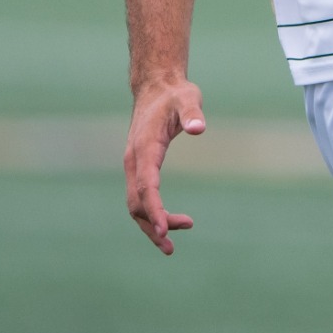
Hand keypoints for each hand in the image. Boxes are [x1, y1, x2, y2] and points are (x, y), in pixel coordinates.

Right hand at [124, 77, 205, 254]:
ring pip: (136, 204)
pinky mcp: (140, 168)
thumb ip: (192, 113)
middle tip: (173, 245)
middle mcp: (134, 161)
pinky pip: (141, 198)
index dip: (155, 209)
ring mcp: (134, 166)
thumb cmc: (175, 95)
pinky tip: (169, 224)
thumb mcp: (188, 98)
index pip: (147, 185)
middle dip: (153, 225)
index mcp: (144, 148)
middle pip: (137, 202)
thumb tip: (198, 128)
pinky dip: (151, 214)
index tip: (164, 229)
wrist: (156, 86)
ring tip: (171, 245)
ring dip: (150, 225)